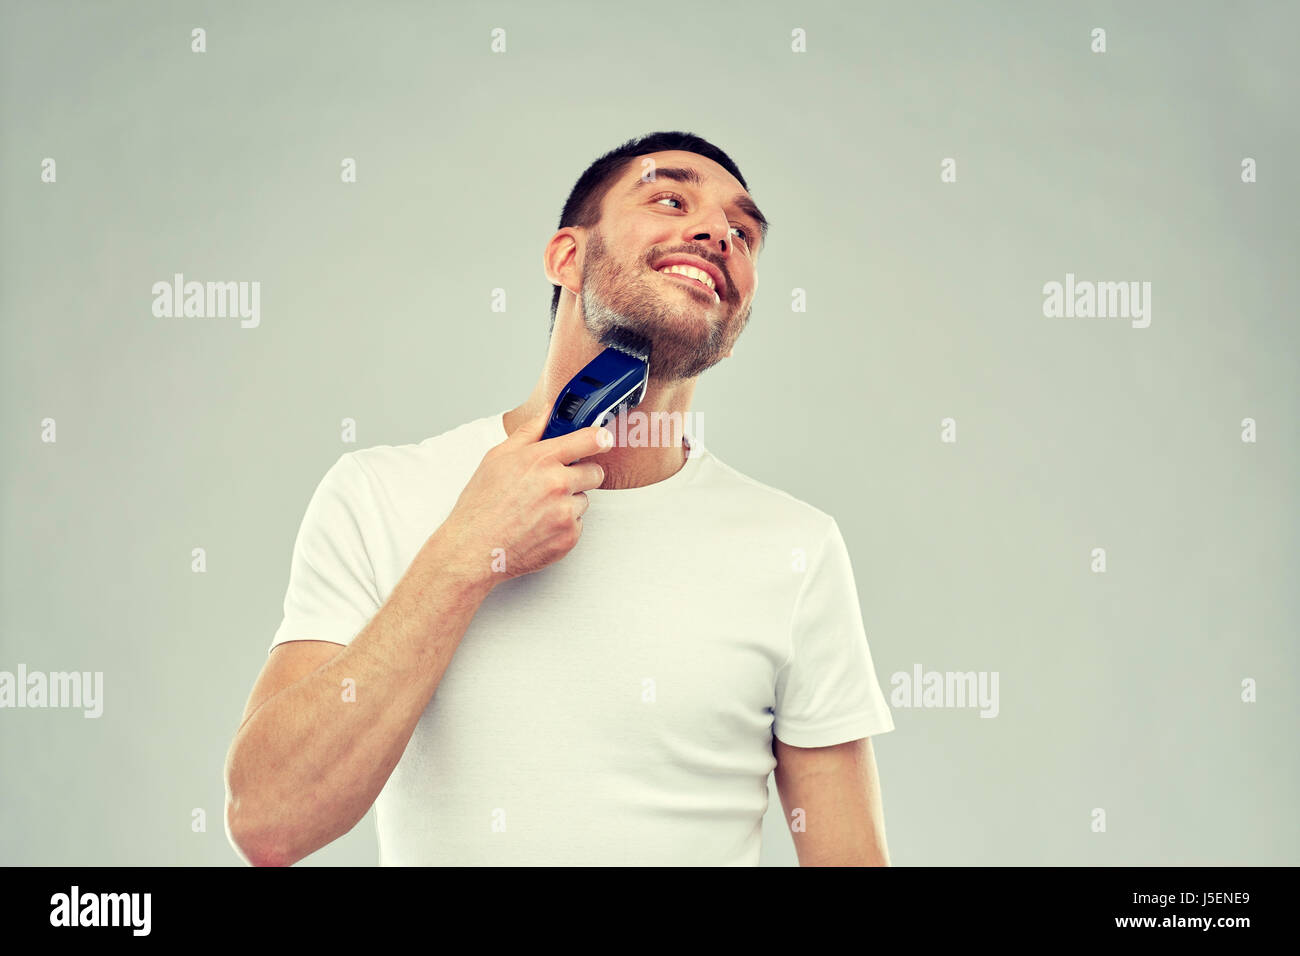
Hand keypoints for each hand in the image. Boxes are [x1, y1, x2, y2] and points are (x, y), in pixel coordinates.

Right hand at [440, 411, 613, 583]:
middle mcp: (558, 484)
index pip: (589, 440)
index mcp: (541, 460)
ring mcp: (565, 513)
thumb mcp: (498, 458)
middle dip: (581, 475)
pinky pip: (578, 524)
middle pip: (595, 472)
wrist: (473, 549)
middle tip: (557, 482)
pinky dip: (563, 525)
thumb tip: (547, 412)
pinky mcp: (569, 537)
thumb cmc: (481, 505)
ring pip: (584, 500)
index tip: (602, 440)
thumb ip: (529, 432)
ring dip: (569, 502)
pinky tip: (539, 526)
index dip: (599, 439)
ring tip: (538, 508)